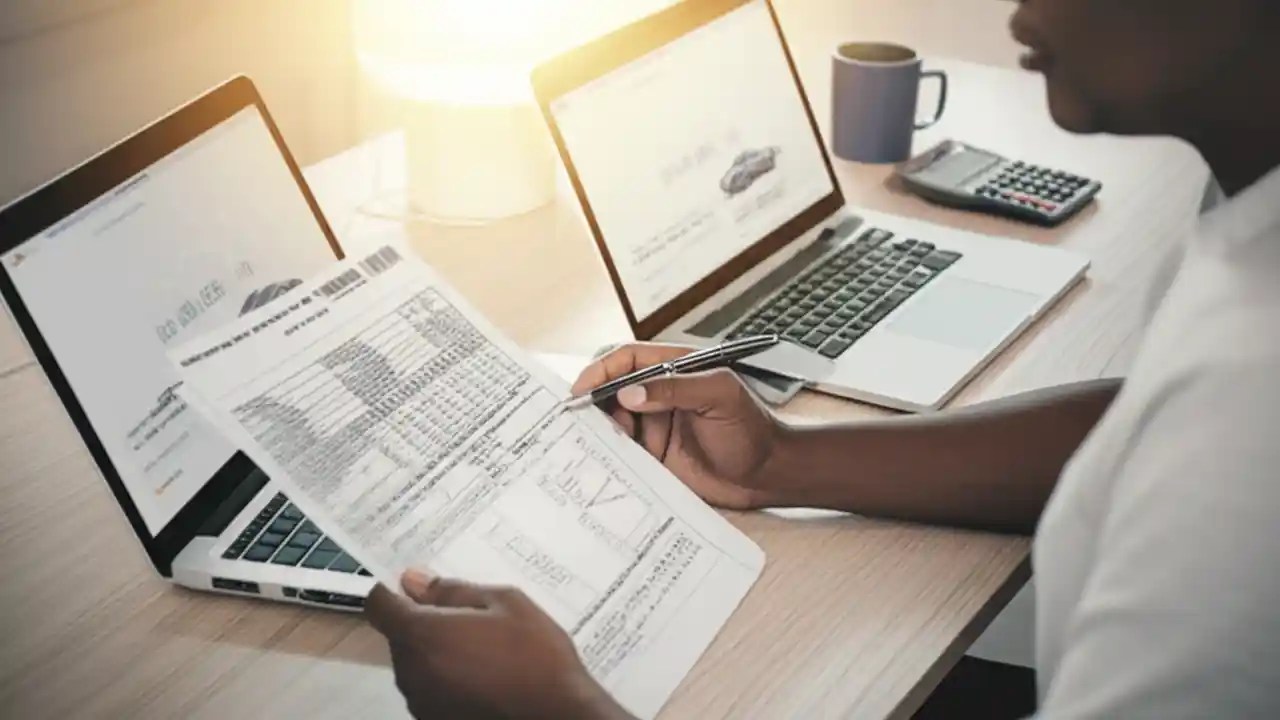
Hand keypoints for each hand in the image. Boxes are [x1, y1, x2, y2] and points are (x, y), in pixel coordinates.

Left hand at [365, 570, 631, 719]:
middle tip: (472, 619)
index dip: (393, 591)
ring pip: (415, 662)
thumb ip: (453, 590)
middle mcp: (410, 671)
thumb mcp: (505, 603)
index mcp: (421, 635)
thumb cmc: (534, 655)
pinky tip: (483, 676)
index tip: (420, 589)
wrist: (557, 716)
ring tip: (484, 650)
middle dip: (425, 622)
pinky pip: (430, 687)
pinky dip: (446, 677)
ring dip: (437, 651)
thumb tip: (413, 581)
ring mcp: (420, 701)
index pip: (378, 605)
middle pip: (399, 635)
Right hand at [571, 343, 786, 509]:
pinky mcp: (654, 455)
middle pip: (612, 388)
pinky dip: (608, 454)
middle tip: (579, 421)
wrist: (768, 475)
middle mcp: (660, 394)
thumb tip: (629, 393)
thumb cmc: (752, 430)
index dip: (601, 369)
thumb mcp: (719, 398)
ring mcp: (655, 425)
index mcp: (675, 369)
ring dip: (599, 430)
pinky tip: (602, 461)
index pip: (628, 358)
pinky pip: (623, 451)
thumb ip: (675, 389)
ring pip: (613, 421)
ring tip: (593, 444)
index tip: (582, 389)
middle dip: (593, 401)